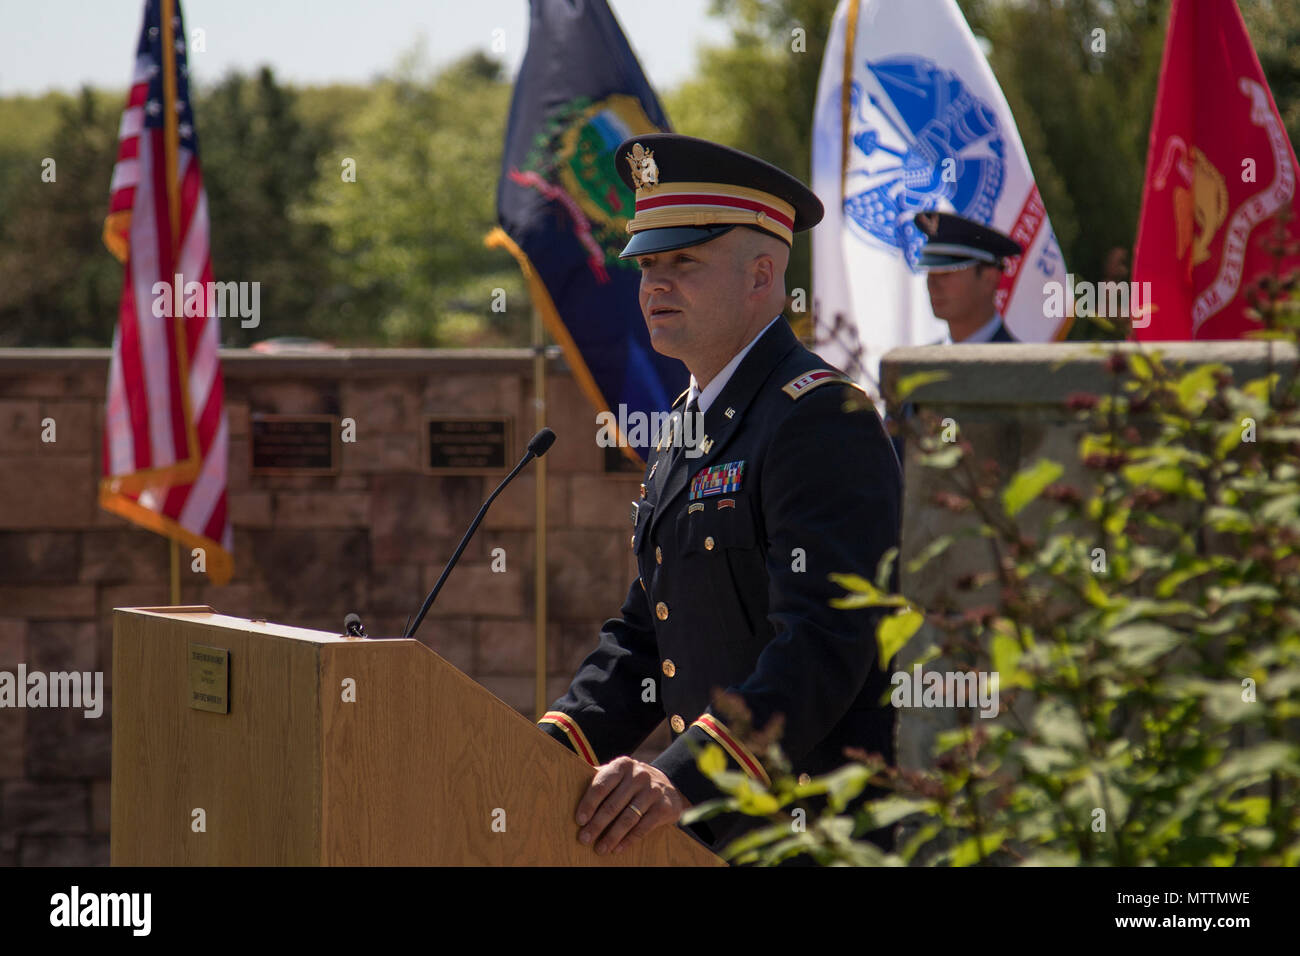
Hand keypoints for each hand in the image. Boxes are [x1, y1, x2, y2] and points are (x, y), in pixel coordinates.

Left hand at [575, 756, 689, 854]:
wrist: (669, 787)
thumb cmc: (632, 783)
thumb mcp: (619, 775)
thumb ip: (599, 778)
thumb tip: (569, 786)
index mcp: (623, 765)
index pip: (602, 785)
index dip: (589, 803)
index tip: (580, 820)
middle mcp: (639, 775)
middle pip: (613, 804)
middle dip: (597, 824)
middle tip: (584, 839)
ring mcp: (653, 791)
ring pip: (628, 818)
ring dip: (612, 836)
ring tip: (600, 849)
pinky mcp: (664, 807)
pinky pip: (643, 827)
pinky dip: (628, 840)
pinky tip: (617, 849)